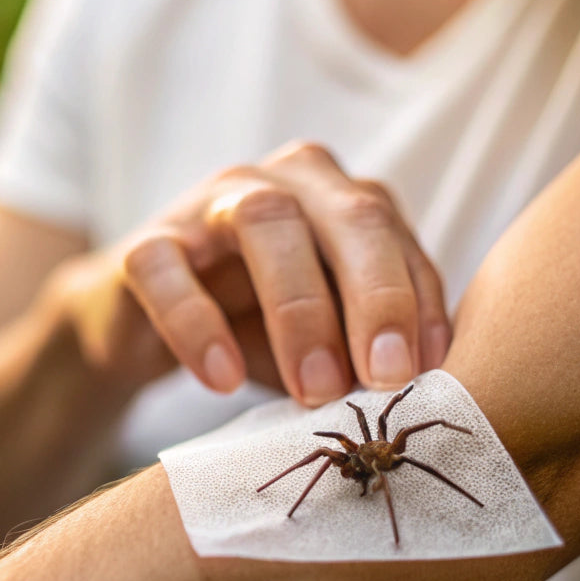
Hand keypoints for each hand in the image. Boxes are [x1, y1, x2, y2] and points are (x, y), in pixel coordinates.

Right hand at [50, 141, 450, 405]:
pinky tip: (222, 379)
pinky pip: (169, 269)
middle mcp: (288, 182)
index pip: (399, 239)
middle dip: (378, 296)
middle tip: (387, 377)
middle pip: (351, 215)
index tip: (435, 375)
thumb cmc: (256, 329)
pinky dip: (197, 324)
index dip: (421, 303)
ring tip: (316, 388)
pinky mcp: (144, 244)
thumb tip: (428, 398)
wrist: (145, 328)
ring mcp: (212, 202)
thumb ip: (369, 354)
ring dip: (300, 307)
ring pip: (264, 220)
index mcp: (344, 200)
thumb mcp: (327, 342)